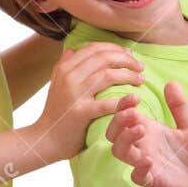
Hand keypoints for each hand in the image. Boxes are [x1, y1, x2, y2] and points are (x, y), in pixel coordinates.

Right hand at [29, 42, 144, 162]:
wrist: (46, 137)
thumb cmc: (56, 112)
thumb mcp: (56, 84)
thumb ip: (64, 65)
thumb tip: (73, 49)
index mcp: (65, 68)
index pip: (93, 48)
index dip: (114, 48)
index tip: (129, 55)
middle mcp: (68, 77)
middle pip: (103, 58)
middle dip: (126, 60)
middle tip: (139, 67)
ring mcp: (74, 94)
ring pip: (107, 75)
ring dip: (129, 75)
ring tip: (141, 80)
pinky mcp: (81, 113)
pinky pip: (106, 104)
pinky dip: (123, 101)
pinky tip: (135, 100)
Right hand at [105, 81, 187, 186]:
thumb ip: (179, 107)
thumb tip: (171, 82)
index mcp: (147, 130)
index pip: (123, 115)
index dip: (123, 105)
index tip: (135, 97)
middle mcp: (141, 146)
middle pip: (113, 132)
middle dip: (118, 121)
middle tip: (133, 113)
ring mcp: (144, 163)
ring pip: (119, 151)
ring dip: (125, 139)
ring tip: (141, 130)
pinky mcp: (152, 180)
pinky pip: (136, 176)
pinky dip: (139, 168)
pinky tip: (149, 160)